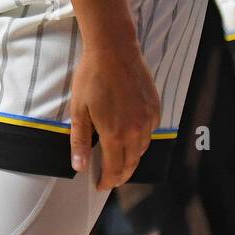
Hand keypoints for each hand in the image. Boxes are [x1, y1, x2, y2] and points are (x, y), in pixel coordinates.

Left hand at [70, 44, 159, 190]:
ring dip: (131, 158)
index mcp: (115, 134)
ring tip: (119, 159)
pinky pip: (150, 132)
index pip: (114, 169)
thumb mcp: (79, 109)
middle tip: (110, 178)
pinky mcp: (155, 107)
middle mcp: (136, 131)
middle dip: (120, 175)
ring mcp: (148, 119)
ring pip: (142, 149)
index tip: (100, 184)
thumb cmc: (92, 77)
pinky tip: (131, 136)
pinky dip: (141, 140)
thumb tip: (79, 166)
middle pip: (131, 164)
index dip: (107, 180)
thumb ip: (80, 140)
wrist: (114, 49)